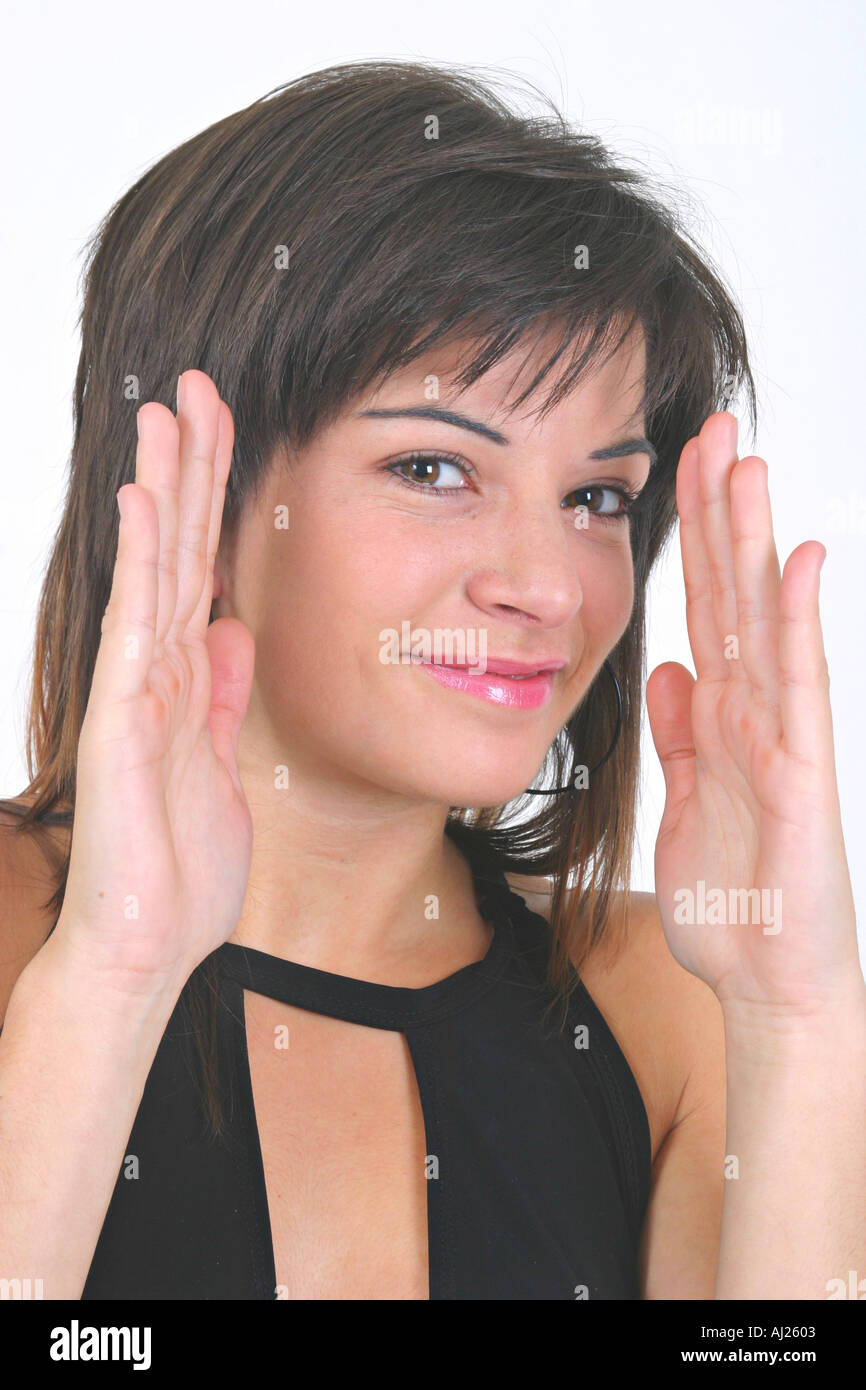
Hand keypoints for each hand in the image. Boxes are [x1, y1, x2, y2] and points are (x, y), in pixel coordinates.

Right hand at [55, 370, 255, 995]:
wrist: (145, 945)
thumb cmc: (176, 864)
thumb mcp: (219, 759)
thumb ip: (222, 693)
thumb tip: (232, 629)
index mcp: (185, 678)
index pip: (203, 569)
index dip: (214, 499)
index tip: (224, 430)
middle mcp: (156, 672)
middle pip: (179, 552)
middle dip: (189, 468)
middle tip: (196, 386)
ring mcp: (135, 692)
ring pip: (153, 573)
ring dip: (162, 491)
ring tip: (164, 414)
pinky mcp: (123, 723)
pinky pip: (137, 631)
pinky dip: (144, 566)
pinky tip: (146, 506)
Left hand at [645, 411, 860, 1019]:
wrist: (768, 981)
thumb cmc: (736, 896)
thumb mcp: (686, 798)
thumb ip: (682, 732)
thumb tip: (671, 667)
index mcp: (721, 715)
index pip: (703, 606)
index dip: (692, 537)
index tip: (681, 467)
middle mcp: (755, 710)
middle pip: (734, 592)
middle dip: (720, 510)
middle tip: (712, 426)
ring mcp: (782, 734)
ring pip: (766, 618)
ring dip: (755, 540)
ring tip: (747, 462)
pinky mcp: (802, 772)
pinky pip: (799, 684)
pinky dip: (800, 620)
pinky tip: (802, 559)